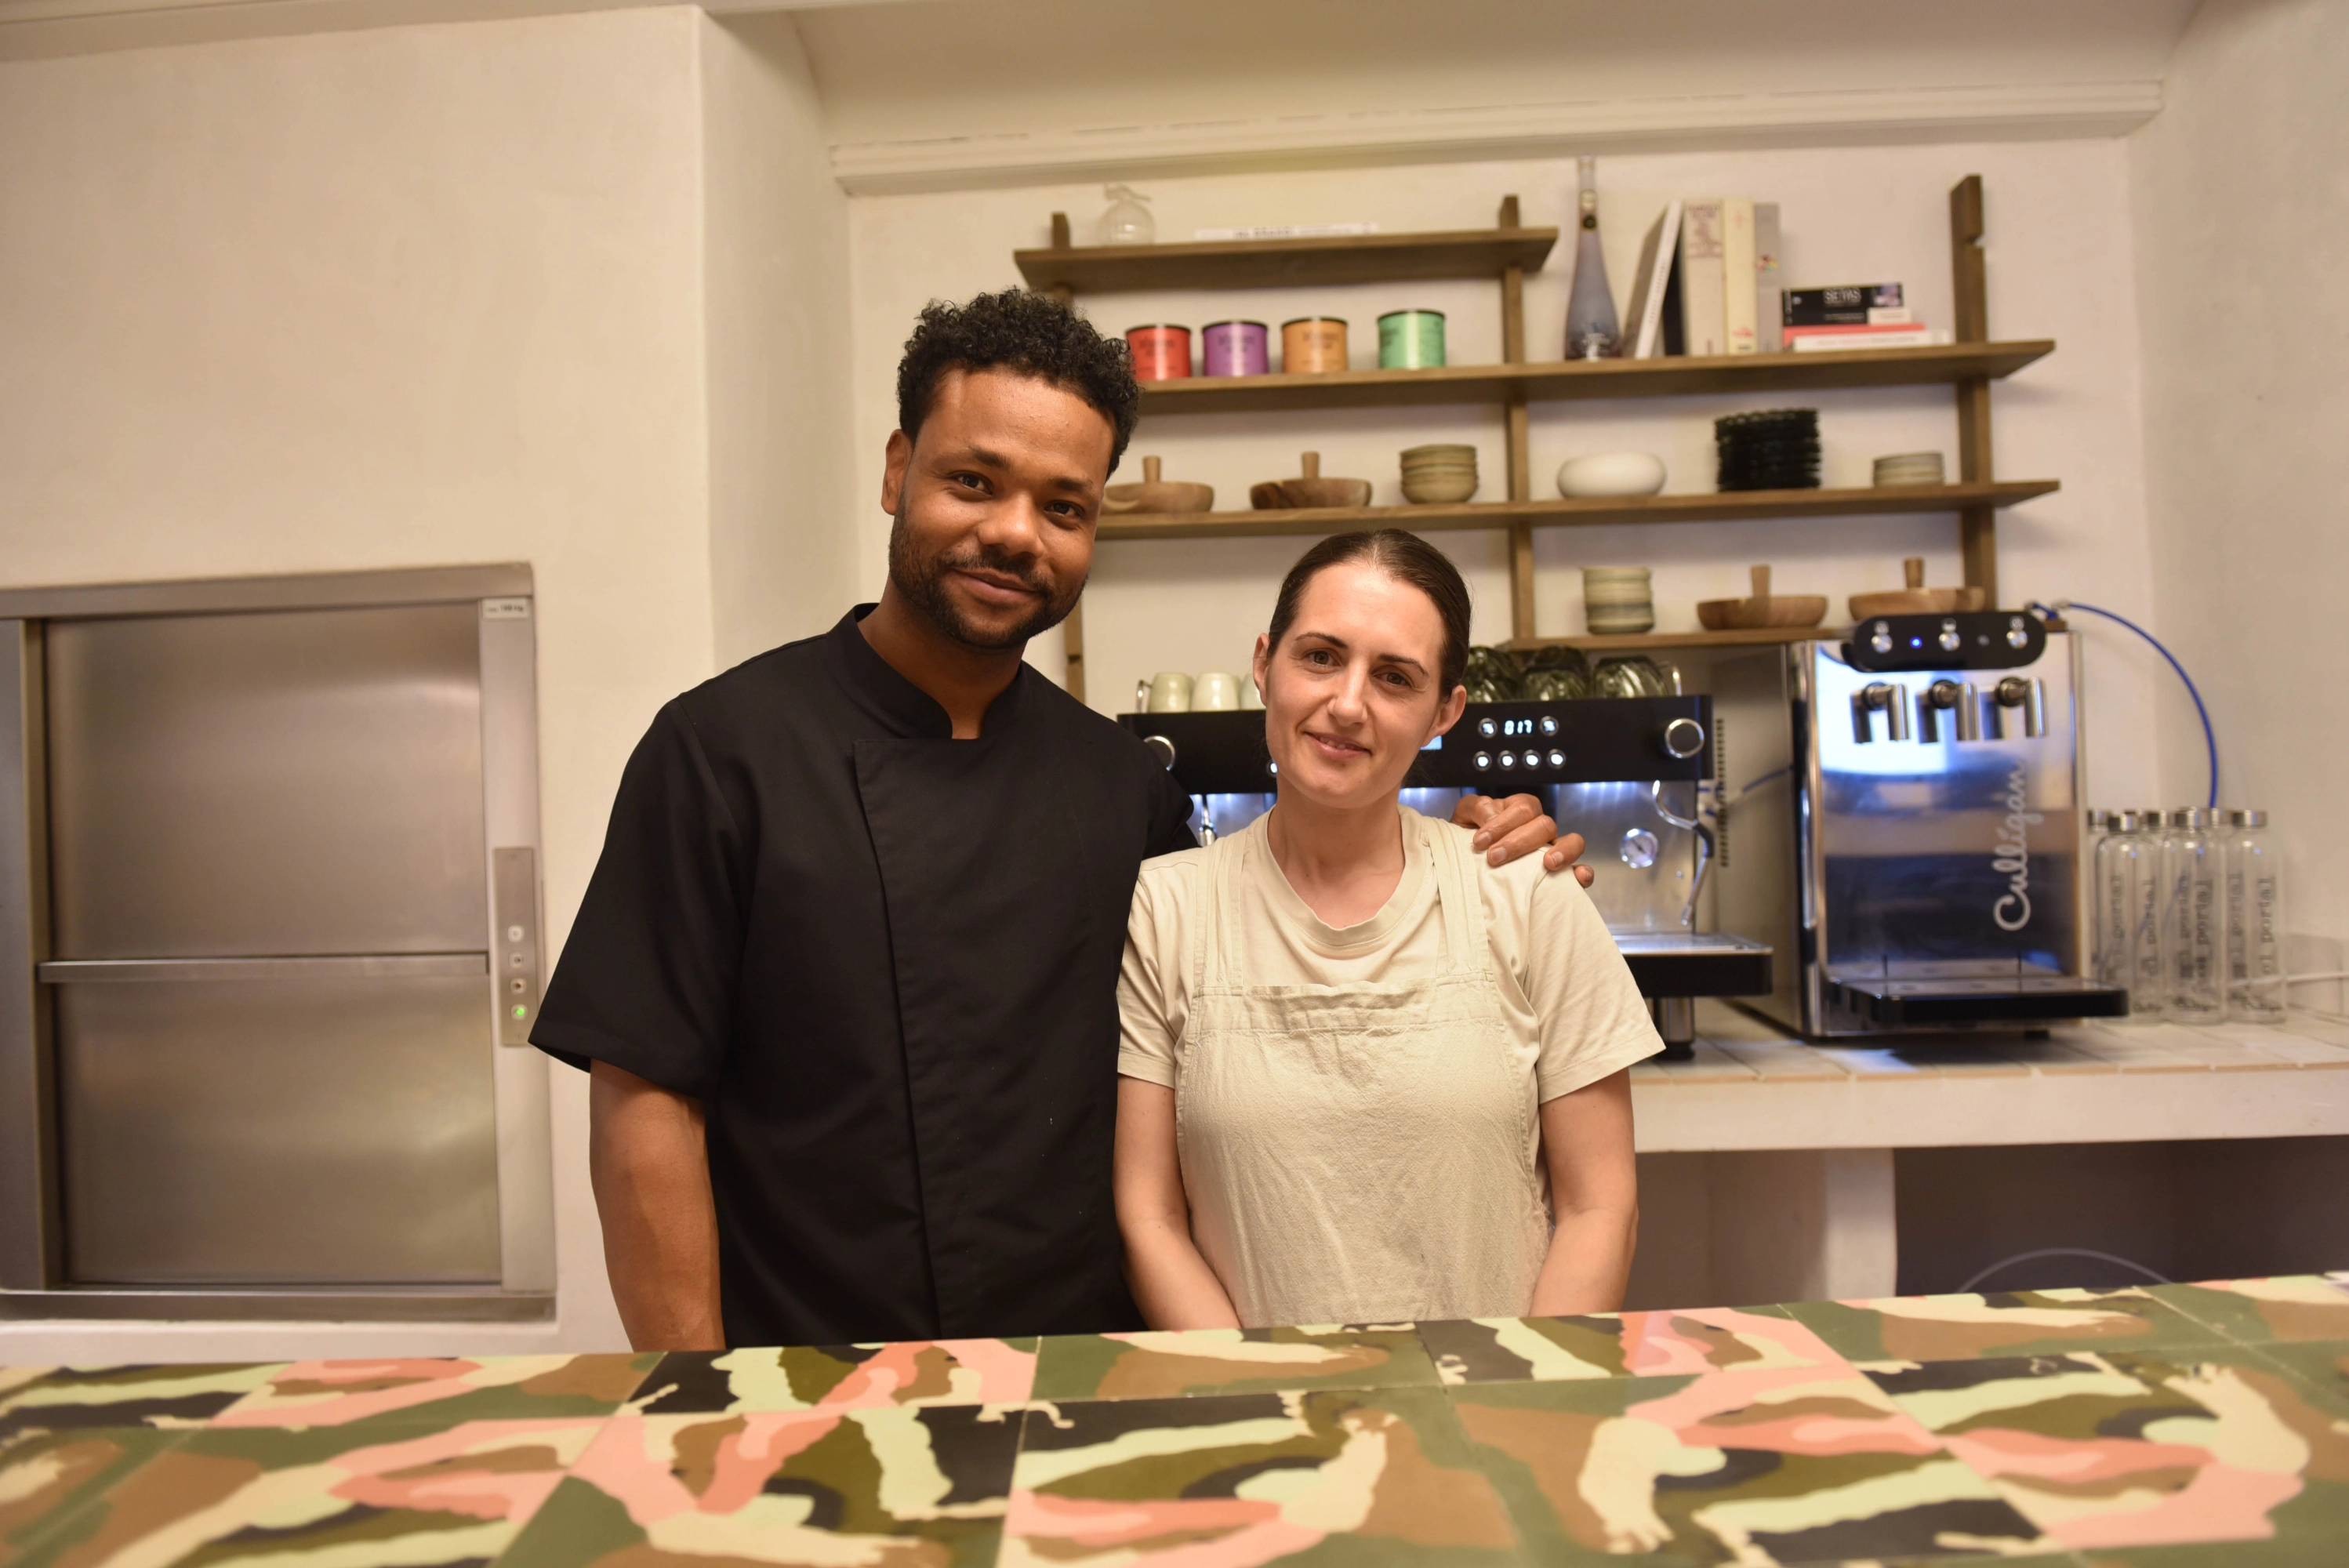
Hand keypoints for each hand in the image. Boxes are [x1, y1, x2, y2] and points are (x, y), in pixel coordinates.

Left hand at [1452, 793, 1594, 885]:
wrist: (1468, 863)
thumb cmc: (1472, 839)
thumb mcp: (1465, 817)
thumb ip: (1475, 807)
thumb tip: (1491, 814)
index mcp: (1521, 810)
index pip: (1522, 809)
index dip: (1502, 824)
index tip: (1479, 841)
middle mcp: (1541, 828)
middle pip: (1544, 825)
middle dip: (1519, 842)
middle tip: (1494, 857)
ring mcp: (1555, 849)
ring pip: (1573, 841)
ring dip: (1563, 851)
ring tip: (1548, 863)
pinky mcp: (1561, 874)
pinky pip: (1581, 870)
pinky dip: (1582, 873)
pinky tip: (1578, 878)